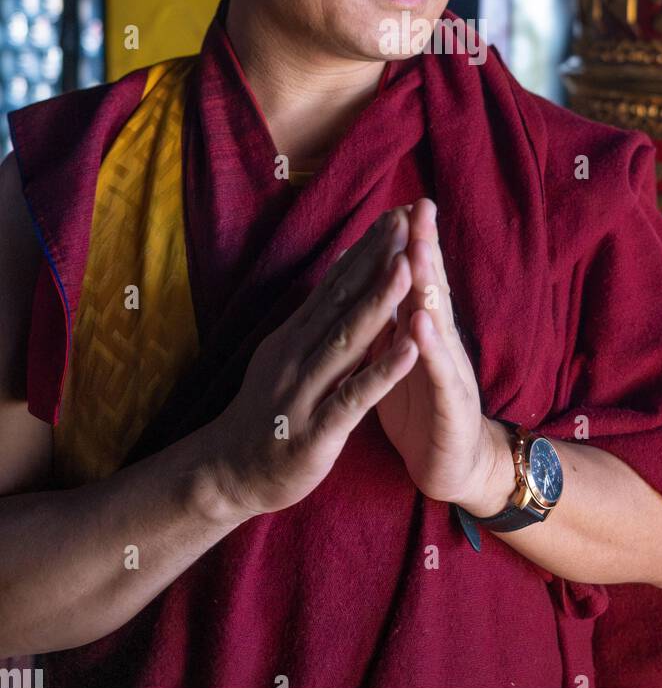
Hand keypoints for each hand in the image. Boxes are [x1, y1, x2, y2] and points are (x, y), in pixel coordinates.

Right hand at [203, 208, 419, 517]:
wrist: (228, 473)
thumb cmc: (268, 410)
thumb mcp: (288, 354)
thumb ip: (317, 315)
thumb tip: (342, 267)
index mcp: (296, 336)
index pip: (336, 283)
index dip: (366, 249)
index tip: (395, 214)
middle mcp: (298, 355)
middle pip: (343, 301)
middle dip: (377, 260)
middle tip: (407, 221)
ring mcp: (305, 392)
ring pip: (347, 342)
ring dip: (379, 304)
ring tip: (408, 269)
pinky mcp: (316, 432)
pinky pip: (353, 398)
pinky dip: (381, 373)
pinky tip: (408, 350)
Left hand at [371, 199, 513, 515]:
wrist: (454, 469)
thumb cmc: (422, 407)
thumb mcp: (401, 356)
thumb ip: (393, 317)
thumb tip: (376, 272)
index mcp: (423, 332)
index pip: (416, 280)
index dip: (410, 242)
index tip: (400, 202)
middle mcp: (441, 345)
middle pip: (431, 290)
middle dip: (425, 248)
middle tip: (416, 209)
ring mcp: (450, 374)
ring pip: (438, 325)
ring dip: (429, 288)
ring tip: (418, 253)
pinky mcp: (452, 409)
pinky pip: (439, 377)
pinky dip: (429, 351)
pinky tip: (419, 327)